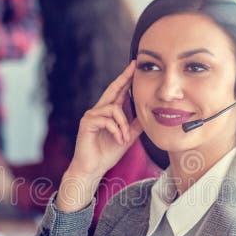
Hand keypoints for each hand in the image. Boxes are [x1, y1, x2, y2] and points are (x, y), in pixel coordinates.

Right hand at [56, 61, 142, 211]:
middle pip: (112, 90)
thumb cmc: (106, 154)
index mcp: (108, 113)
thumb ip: (135, 125)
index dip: (126, 79)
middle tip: (133, 67)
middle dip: (124, 78)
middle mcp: (98, 111)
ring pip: (114, 109)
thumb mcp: (126, 138)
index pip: (118, 92)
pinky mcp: (87, 123)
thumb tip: (148, 114)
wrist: (92, 169)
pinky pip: (107, 120)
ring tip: (124, 139)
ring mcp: (91, 116)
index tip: (134, 66)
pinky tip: (118, 140)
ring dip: (123, 125)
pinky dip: (116, 130)